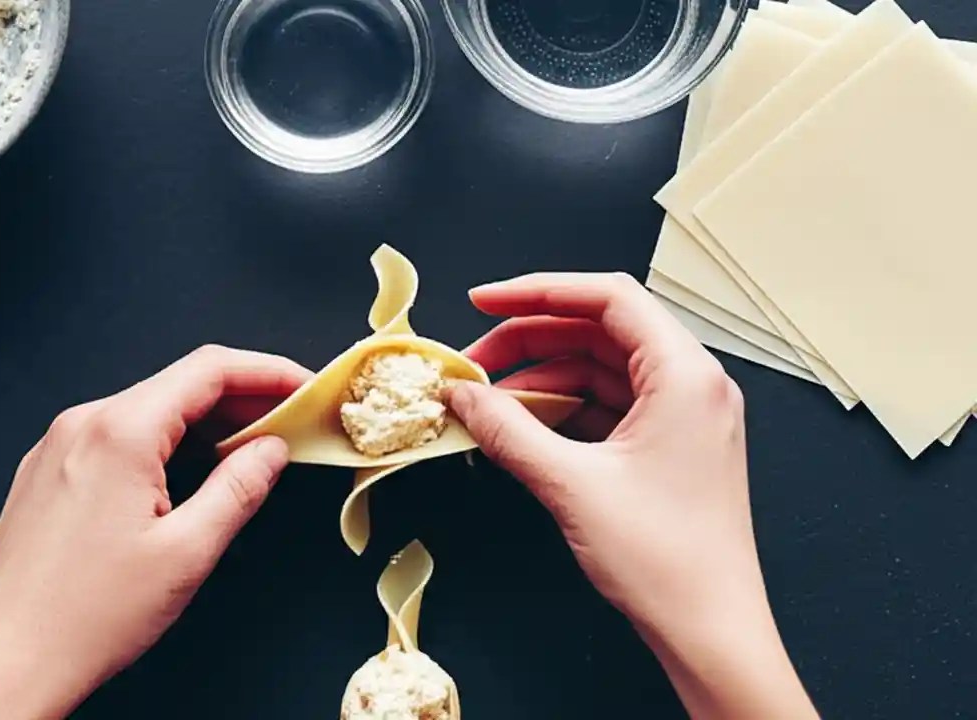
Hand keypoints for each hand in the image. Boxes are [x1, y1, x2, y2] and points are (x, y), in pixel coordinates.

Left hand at [0, 346, 311, 719]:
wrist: (9, 660)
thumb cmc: (91, 616)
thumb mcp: (188, 552)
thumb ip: (239, 489)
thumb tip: (272, 449)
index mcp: (121, 432)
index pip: (210, 370)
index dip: (269, 371)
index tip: (306, 387)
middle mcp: (83, 424)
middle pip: (179, 385)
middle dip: (242, 397)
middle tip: (292, 422)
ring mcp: (58, 445)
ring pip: (147, 410)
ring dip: (203, 421)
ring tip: (250, 448)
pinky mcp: (46, 471)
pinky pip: (116, 435)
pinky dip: (163, 441)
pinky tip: (188, 471)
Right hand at [449, 273, 816, 719]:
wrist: (711, 631)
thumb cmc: (664, 561)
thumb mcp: (571, 485)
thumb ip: (509, 429)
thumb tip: (461, 394)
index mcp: (685, 375)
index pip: (607, 298)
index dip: (538, 291)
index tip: (484, 300)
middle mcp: (693, 384)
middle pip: (601, 331)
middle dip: (531, 340)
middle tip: (474, 362)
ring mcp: (685, 415)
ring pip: (603, 369)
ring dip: (543, 379)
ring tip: (488, 401)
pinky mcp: (671, 446)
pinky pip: (611, 405)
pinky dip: (564, 410)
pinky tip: (522, 427)